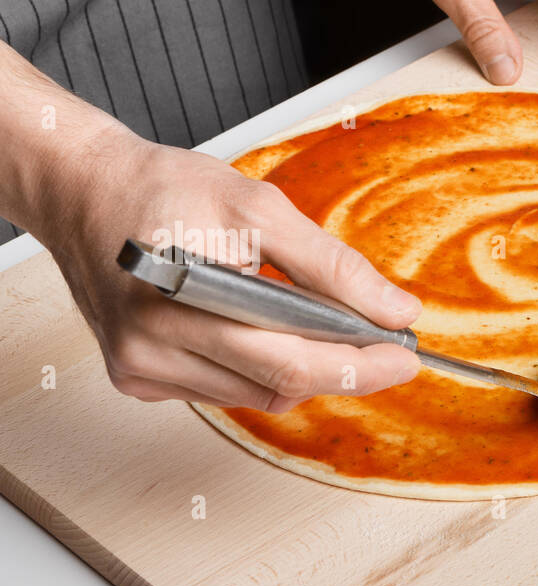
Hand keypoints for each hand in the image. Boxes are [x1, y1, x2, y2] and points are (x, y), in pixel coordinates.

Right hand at [43, 126, 422, 413]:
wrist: (83, 191)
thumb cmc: (164, 190)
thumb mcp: (260, 208)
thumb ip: (332, 265)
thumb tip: (395, 311)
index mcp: (182, 299)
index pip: (291, 361)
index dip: (358, 367)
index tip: (406, 358)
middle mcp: (152, 348)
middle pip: (278, 385)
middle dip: (342, 370)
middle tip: (385, 348)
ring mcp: (141, 369)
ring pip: (254, 395)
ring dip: (296, 368)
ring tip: (310, 322)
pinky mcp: (137, 378)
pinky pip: (223, 391)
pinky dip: (255, 368)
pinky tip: (251, 329)